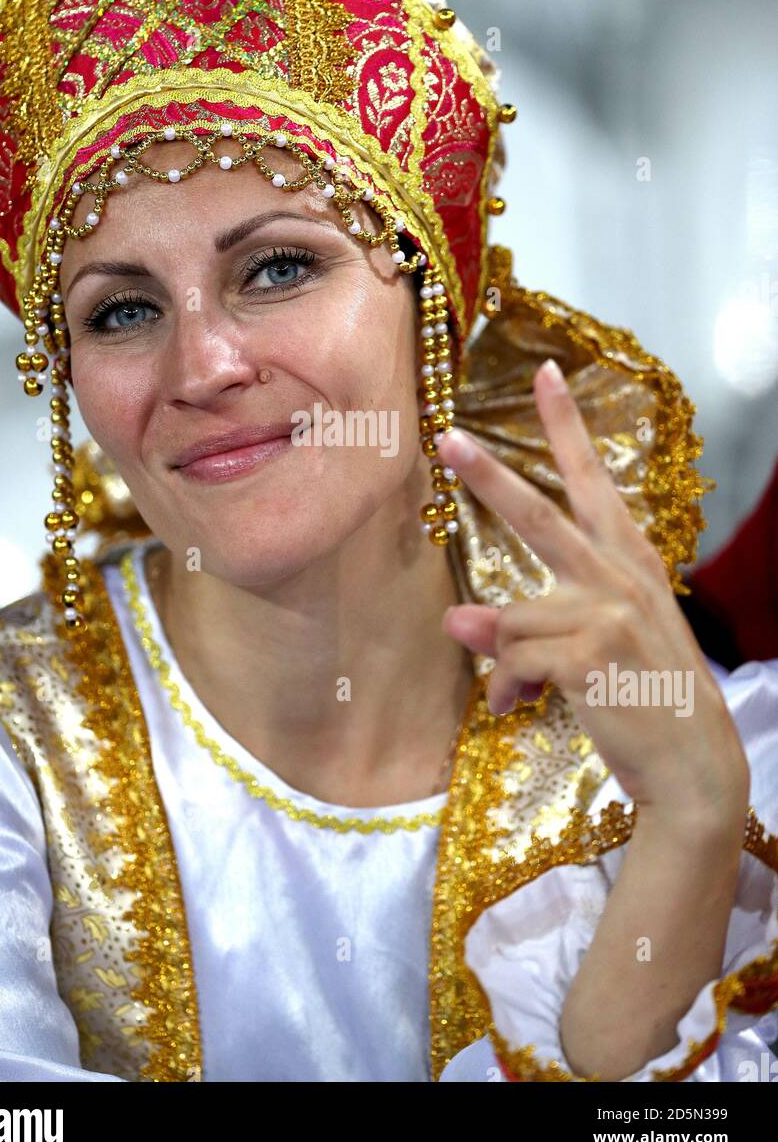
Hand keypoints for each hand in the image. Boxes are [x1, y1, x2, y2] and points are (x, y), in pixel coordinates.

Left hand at [436, 359, 749, 823]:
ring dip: (505, 664)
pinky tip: (525, 706)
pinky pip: (512, 659)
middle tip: (447, 438)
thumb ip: (530, 629)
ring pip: (511, 619)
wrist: (693, 767)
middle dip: (489, 474)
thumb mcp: (599, 649)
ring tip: (522, 693)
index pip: (594, 482)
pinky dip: (508, 688)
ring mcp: (608, 611)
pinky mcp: (591, 652)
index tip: (546, 374)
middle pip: (540, 514)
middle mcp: (619, 577)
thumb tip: (458, 621)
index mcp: (629, 564)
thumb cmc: (647, 698)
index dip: (568, 427)